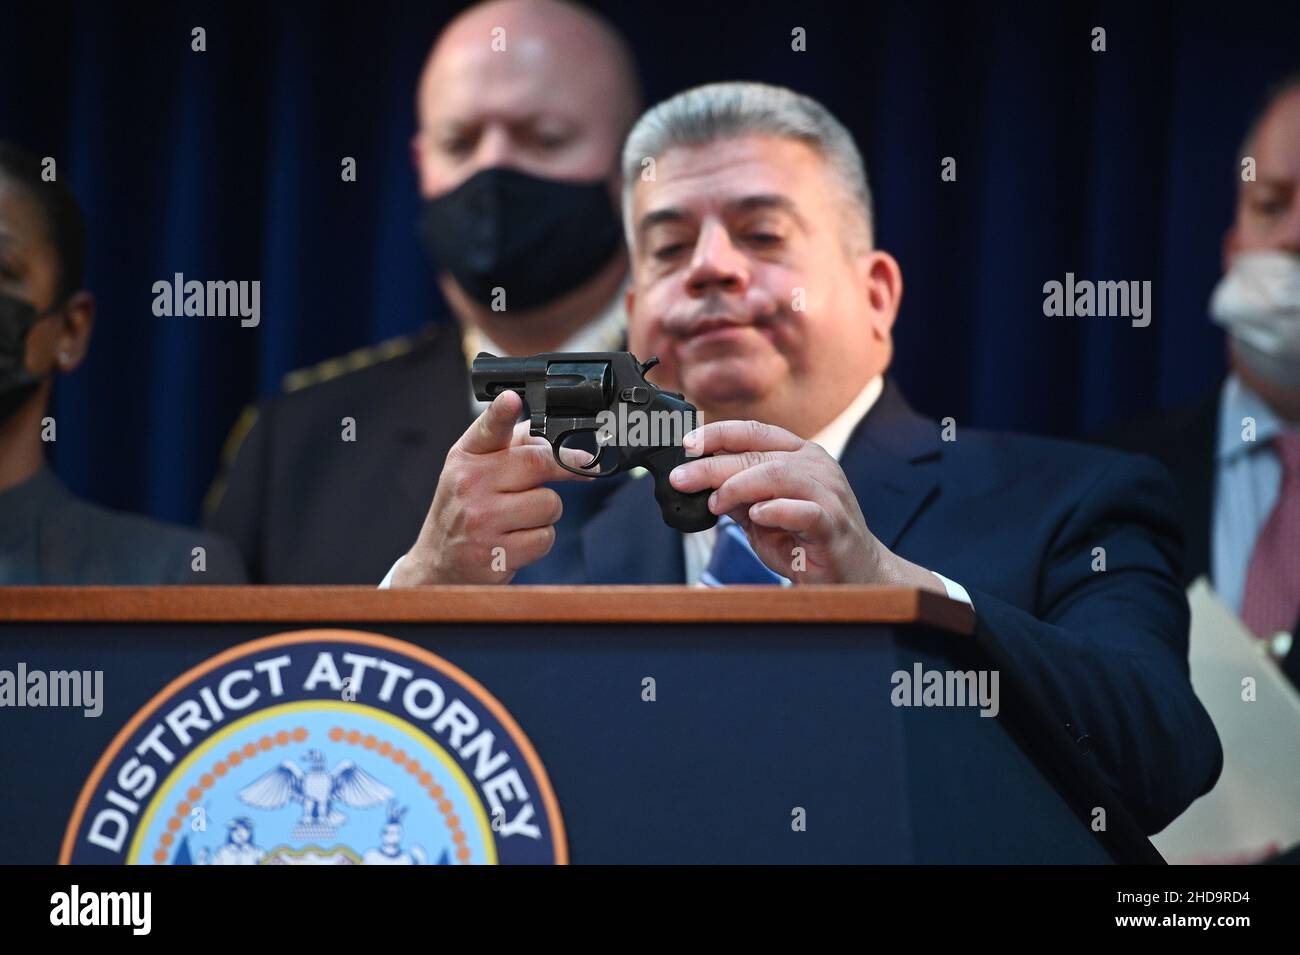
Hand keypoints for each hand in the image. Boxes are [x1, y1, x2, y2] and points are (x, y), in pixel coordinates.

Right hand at [391, 390, 590, 585]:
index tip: (511, 399)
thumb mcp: (474, 469)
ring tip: (521, 517)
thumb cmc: (464, 509)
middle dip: (567, 469)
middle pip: (538, 464)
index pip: (486, 429)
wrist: (439, 563)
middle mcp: (470, 485)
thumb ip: (511, 445)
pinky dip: (539, 540)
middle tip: (580, 470)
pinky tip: (516, 540)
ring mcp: (482, 521)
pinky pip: (545, 538)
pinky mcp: (496, 554)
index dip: (501, 413)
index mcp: (466, 457)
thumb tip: (554, 437)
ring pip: (550, 504)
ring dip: (546, 512)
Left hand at [669, 419, 941, 589]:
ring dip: (738, 486)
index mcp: (798, 455)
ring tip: (714, 502)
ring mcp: (827, 492)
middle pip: (758, 455)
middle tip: (682, 478)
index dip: (717, 434)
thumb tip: (697, 481)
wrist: (853, 573)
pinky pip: (804, 511)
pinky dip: (776, 510)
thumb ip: (736, 496)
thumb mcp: (761, 515)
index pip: (753, 432)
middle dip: (713, 465)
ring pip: (778, 474)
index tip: (686, 445)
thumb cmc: (806, 541)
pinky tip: (756, 515)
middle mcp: (815, 466)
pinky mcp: (833, 523)